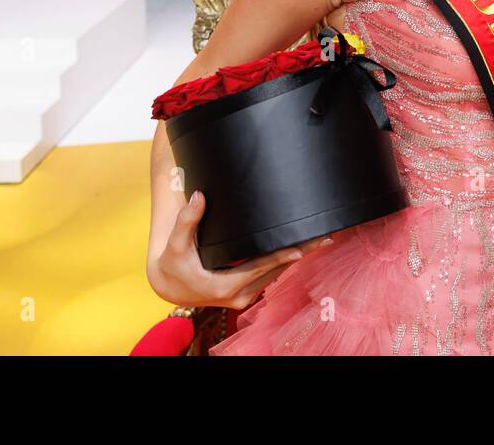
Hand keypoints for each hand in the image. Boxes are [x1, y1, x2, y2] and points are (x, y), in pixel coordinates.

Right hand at [149, 190, 329, 309]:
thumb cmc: (173, 262)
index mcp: (223, 286)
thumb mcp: (175, 243)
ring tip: (321, 239)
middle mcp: (239, 295)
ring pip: (278, 274)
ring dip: (298, 257)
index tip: (301, 248)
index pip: (259, 268)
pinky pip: (272, 275)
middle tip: (324, 237)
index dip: (281, 257)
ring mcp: (245, 296)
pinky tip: (304, 248)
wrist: (170, 286)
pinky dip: (287, 261)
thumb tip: (198, 196)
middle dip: (300, 253)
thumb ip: (186, 220)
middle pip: (276, 270)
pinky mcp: (248, 291)